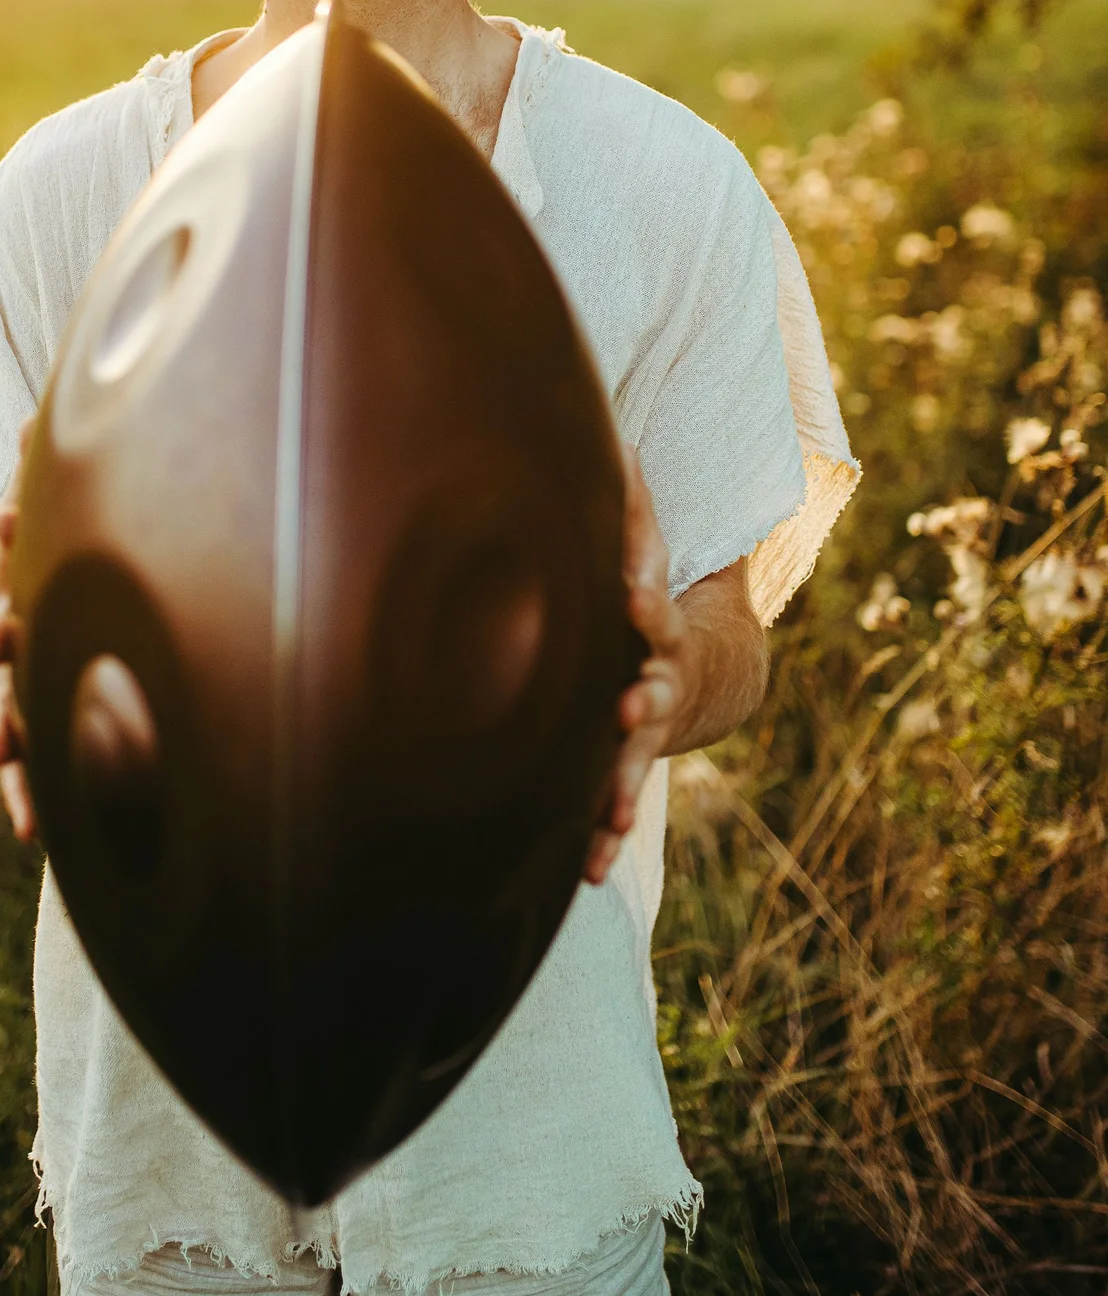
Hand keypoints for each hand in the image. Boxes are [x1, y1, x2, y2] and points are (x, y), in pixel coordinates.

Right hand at [0, 419, 36, 841]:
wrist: (23, 604)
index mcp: (11, 587)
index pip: (3, 583)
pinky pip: (30, 768)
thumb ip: (38, 477)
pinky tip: (37, 832)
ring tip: (4, 765)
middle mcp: (3, 639)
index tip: (2, 574)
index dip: (4, 579)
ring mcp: (11, 687)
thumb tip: (42, 417)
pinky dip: (29, 797)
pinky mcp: (30, 729)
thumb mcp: (44, 517)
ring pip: (5, 717)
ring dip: (7, 743)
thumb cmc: (47, 553)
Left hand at [583, 448, 689, 885]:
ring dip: (623, 779)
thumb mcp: (646, 541)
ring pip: (635, 757)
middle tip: (632, 701)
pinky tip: (586, 871)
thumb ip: (626, 497)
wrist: (710, 668)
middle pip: (655, 687)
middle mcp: (657, 679)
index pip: (654, 606)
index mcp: (655, 624)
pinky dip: (601, 836)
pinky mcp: (623, 764)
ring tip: (611, 809)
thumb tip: (602, 424)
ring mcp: (644, 728)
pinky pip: (611, 805)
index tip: (633, 596)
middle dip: (644, 696)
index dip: (645, 600)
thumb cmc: (650, 592)